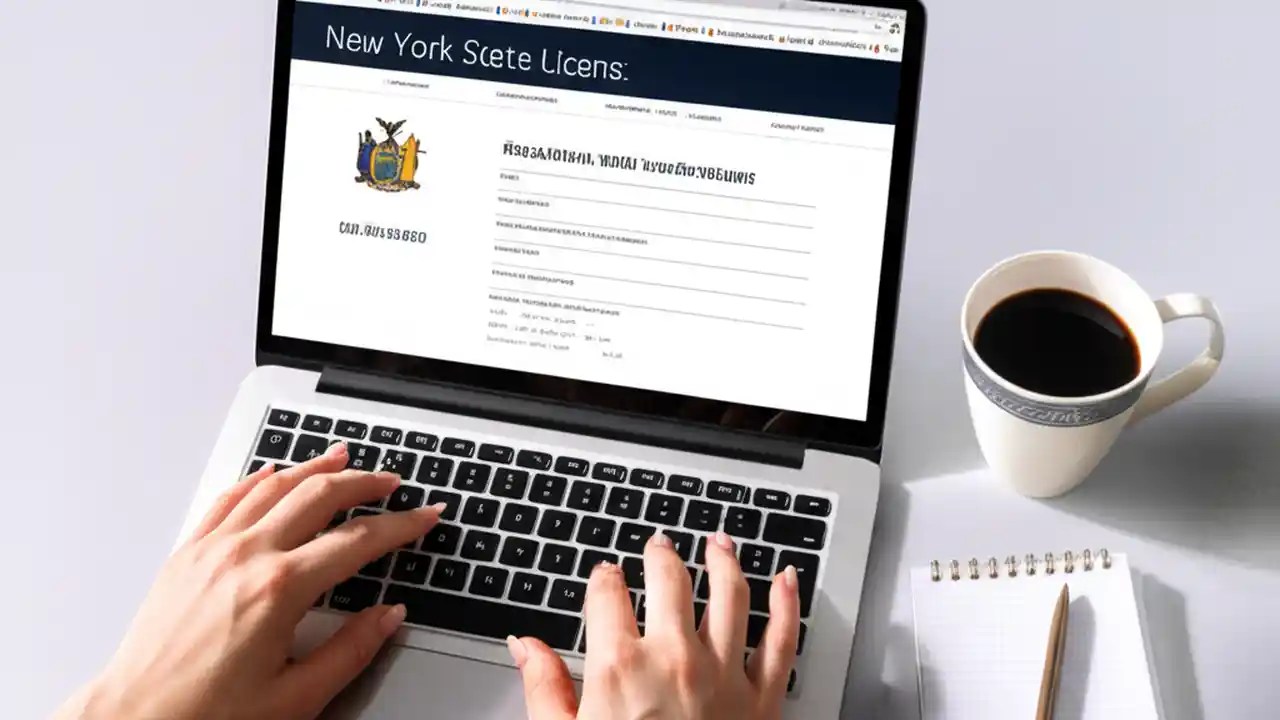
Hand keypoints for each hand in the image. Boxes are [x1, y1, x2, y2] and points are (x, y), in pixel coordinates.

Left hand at [55, 443, 441, 719]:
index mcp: (279, 590)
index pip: (357, 542)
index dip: (400, 526)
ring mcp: (211, 550)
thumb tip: (388, 617)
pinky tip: (273, 473)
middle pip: (319, 496)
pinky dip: (258, 479)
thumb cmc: (204, 716)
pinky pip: (228, 499)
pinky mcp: (186, 555)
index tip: (424, 517)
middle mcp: (245, 557)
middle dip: (363, 483)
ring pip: (274, 486)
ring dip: (314, 467)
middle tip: (391, 482)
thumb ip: (351, 651)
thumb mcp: (295, 697)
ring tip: (343, 458)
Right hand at [508, 531, 800, 719]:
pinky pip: (783, 640)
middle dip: (661, 554)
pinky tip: (787, 578)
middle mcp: (675, 659)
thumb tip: (524, 646)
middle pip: (670, 579)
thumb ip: (544, 687)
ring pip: (730, 595)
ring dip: (724, 559)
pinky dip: (788, 604)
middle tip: (659, 544)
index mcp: (620, 667)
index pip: (608, 595)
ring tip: (718, 542)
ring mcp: (724, 675)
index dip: (604, 577)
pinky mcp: (763, 699)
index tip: (605, 574)